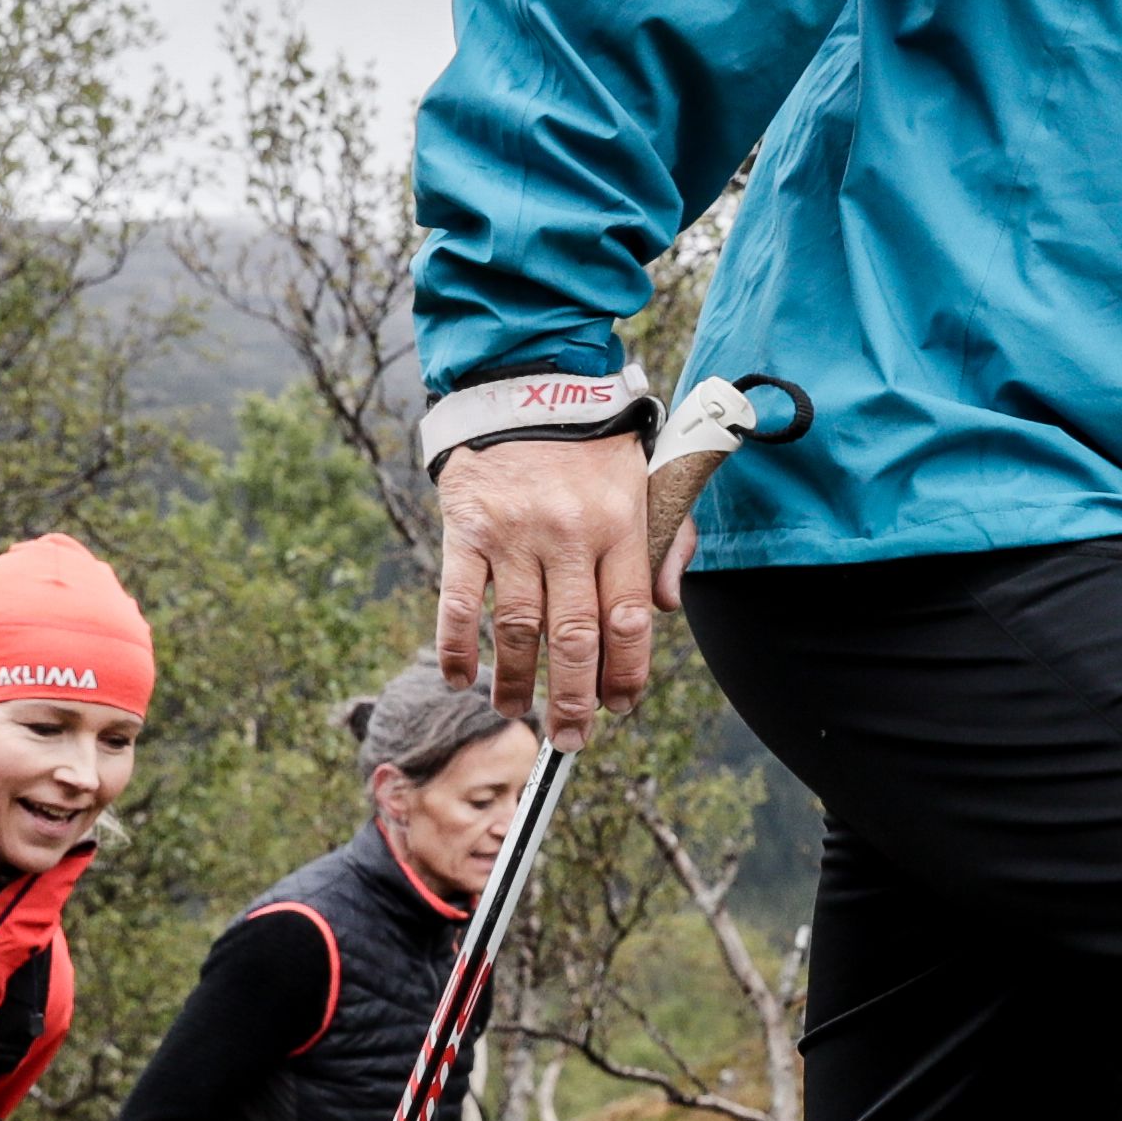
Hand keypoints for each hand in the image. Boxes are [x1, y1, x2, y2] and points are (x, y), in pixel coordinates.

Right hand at [432, 429, 659, 735]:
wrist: (528, 382)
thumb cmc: (594, 441)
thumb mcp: (647, 480)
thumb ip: (665, 544)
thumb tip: (664, 612)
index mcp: (620, 525)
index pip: (628, 618)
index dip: (626, 673)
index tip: (620, 707)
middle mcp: (569, 535)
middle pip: (574, 638)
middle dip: (574, 700)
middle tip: (571, 738)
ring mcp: (514, 534)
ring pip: (516, 629)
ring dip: (516, 682)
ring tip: (515, 710)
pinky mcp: (466, 529)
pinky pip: (457, 600)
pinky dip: (456, 646)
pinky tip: (460, 678)